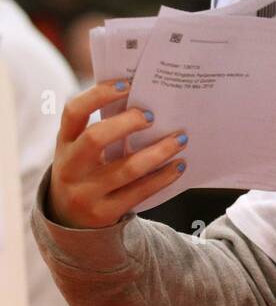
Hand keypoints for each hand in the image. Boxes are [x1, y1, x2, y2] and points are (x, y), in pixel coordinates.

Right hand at [48, 80, 188, 228]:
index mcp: (64, 143)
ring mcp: (85, 192)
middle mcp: (70, 167)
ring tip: (181, 139)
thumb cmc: (86, 171)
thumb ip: (103, 130)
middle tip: (152, 116)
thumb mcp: (81, 151)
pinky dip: (163, 177)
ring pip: (127, 169)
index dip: (98, 95)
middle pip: (95, 139)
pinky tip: (179, 166)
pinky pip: (140, 192)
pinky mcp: (104, 212)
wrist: (69, 220)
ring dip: (159, 152)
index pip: (73, 112)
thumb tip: (147, 102)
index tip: (127, 84)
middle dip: (127, 123)